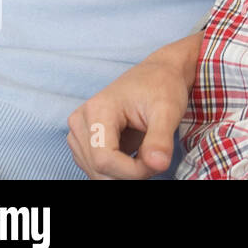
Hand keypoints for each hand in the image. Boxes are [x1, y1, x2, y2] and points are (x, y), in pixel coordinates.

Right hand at [67, 31, 201, 179]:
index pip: (104, 159)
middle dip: (131, 173)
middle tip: (157, 157)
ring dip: (126, 173)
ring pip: (97, 173)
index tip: (158, 164)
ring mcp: (79, 133)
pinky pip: (98, 170)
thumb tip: (158, 165)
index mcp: (97, 110)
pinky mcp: (85, 143)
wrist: (158, 74)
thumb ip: (161, 139)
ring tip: (148, 151)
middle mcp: (80, 122)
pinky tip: (136, 154)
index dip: (132, 171)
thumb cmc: (163, 86)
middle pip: (98, 169)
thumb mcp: (168, 110)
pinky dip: (120, 170)